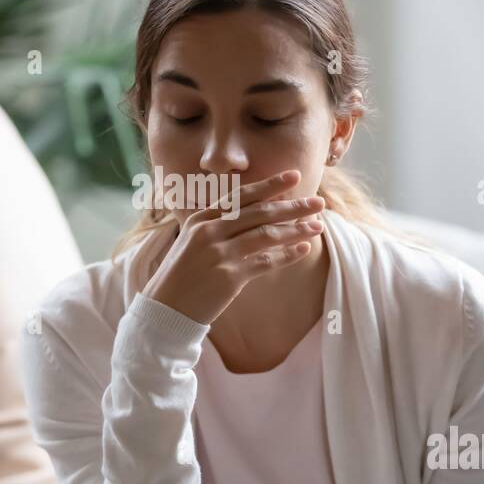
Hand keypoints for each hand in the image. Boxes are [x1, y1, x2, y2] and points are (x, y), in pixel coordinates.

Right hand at [143, 169, 324, 324]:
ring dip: (296, 230)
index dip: (270, 185)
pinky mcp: (229, 277)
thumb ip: (217, 226)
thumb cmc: (181, 274)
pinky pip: (266, 262)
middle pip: (260, 213)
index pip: (242, 196)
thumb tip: (253, 214)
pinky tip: (304, 249)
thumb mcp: (192, 241)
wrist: (165, 308)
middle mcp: (210, 232)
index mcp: (201, 219)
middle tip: (318, 202)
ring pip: (267, 236)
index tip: (295, 175)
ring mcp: (219, 254)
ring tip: (318, 225)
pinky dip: (287, 255)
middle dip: (293, 207)